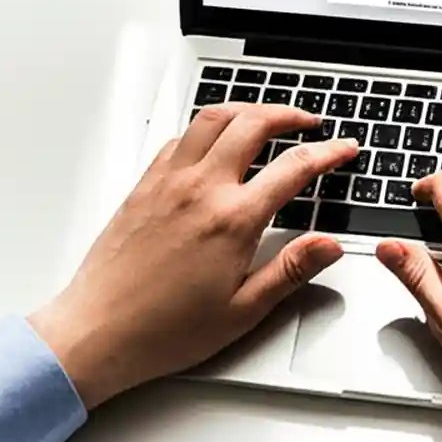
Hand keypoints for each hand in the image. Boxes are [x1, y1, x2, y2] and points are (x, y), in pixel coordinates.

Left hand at [29, 103, 357, 407]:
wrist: (97, 332)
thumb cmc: (163, 329)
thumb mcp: (243, 310)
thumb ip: (291, 270)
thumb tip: (328, 245)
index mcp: (232, 220)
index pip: (293, 168)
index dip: (328, 152)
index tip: (344, 148)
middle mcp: (200, 190)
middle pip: (253, 124)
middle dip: (290, 114)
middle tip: (310, 122)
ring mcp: (168, 182)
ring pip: (213, 119)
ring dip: (247, 109)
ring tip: (266, 116)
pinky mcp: (144, 186)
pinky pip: (179, 138)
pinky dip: (206, 128)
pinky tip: (213, 141)